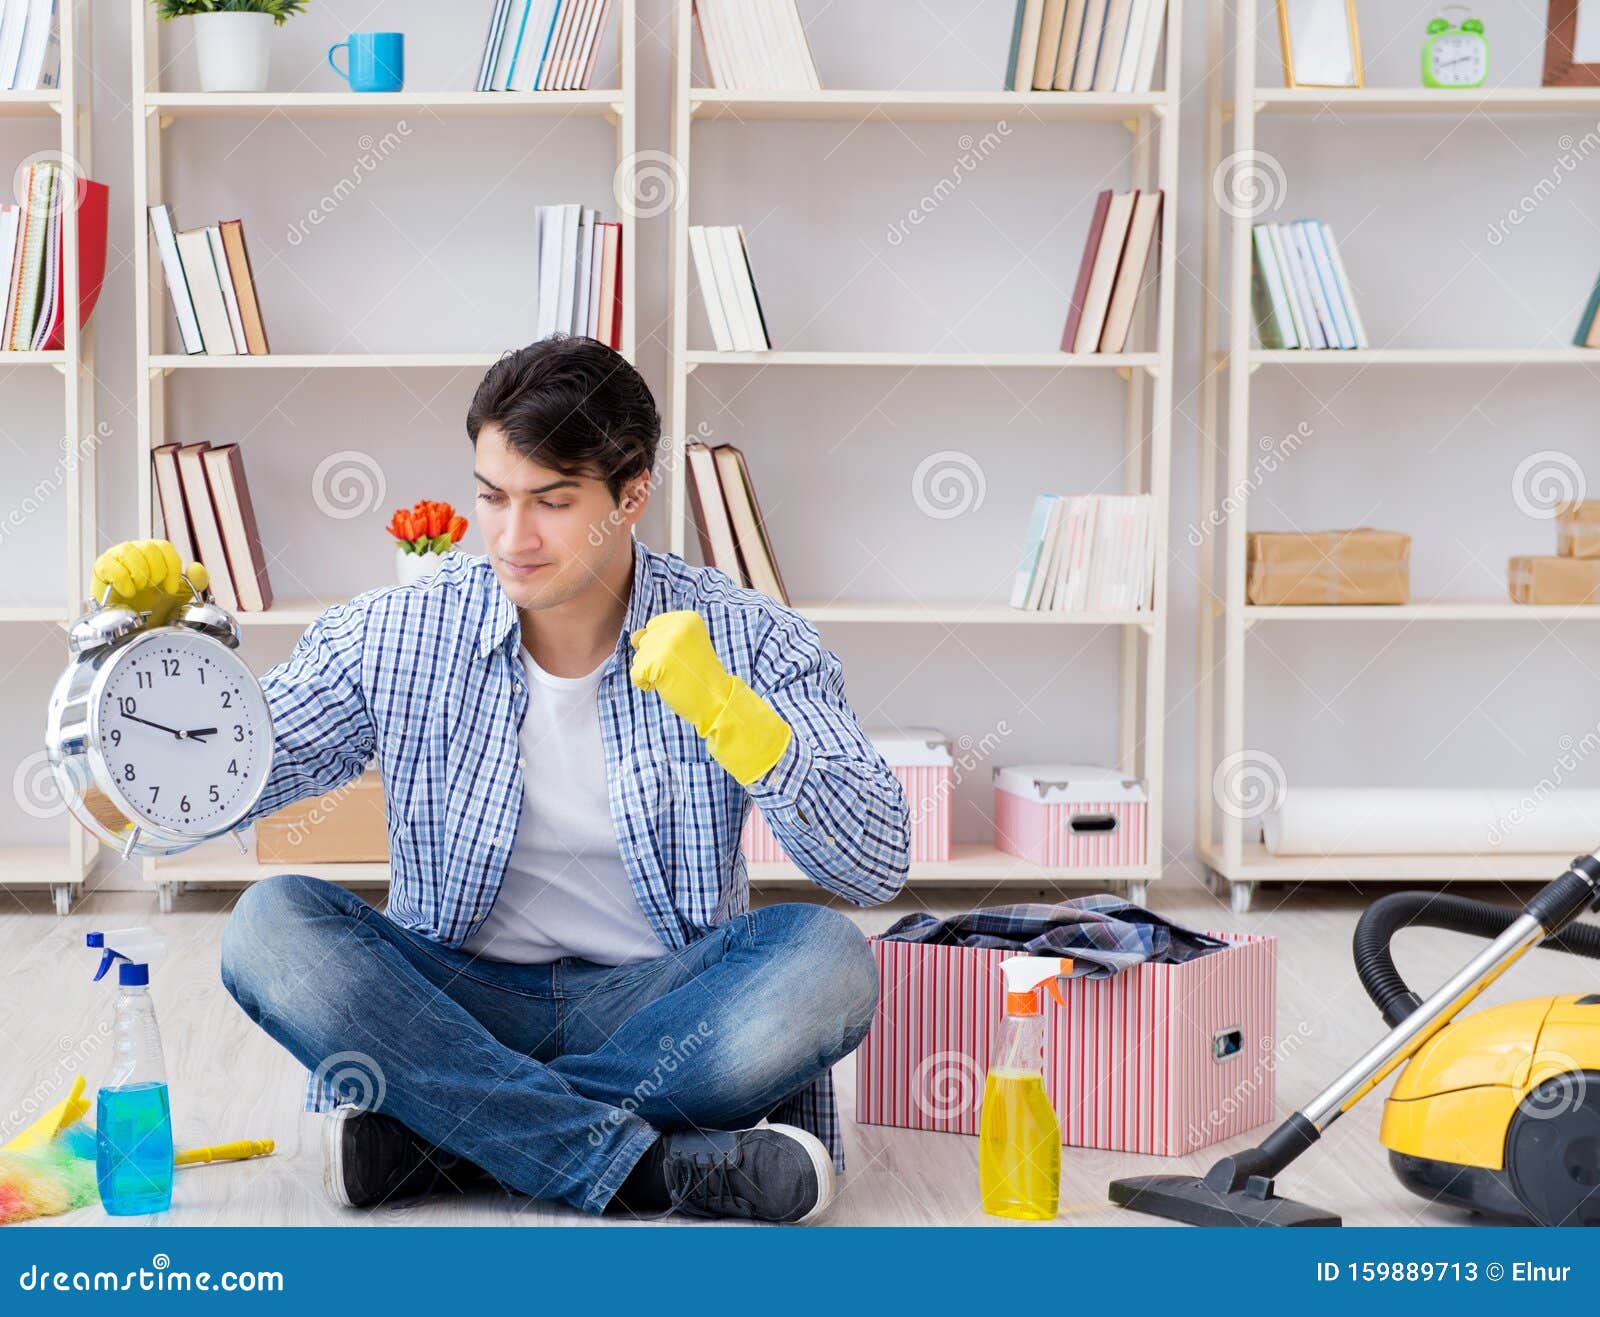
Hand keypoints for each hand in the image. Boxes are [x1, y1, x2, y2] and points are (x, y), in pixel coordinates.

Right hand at [91, 540, 209, 628]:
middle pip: (148, 548)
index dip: (171, 568)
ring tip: (140, 590)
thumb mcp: (180, 595)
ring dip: (140, 574)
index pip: (164, 547)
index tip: (171, 589)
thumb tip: (196, 568)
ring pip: (129, 551)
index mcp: (154, 552)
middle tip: (153, 589)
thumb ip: (195, 581)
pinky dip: (123, 580)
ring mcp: (117, 556)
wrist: (131, 623)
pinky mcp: (101, 568)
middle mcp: (135, 549)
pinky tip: (129, 592)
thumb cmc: (153, 605)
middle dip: (156, 572)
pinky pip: (111, 566)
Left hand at [629, 610, 791, 785]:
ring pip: (638, 657)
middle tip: (680, 668)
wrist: (717, 699)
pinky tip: (666, 685)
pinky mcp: (656, 661)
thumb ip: (659, 636)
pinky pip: (635, 673)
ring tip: (675, 676)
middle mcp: (677, 626)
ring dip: (651, 672)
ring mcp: (666, 643)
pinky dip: (645, 684)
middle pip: (644, 641)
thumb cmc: (699, 675)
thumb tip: (633, 637)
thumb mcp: (684, 646)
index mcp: (687, 618)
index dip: (662, 646)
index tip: (682, 657)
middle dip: (655, 659)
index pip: (653, 626)